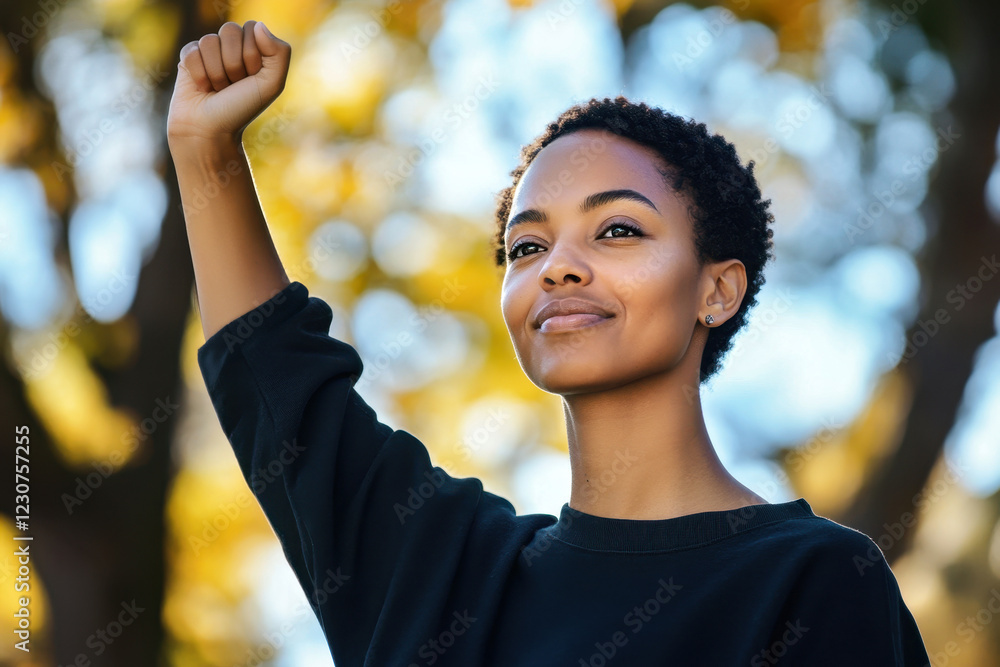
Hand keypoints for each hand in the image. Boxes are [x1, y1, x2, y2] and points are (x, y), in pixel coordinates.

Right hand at [167, 20, 290, 144]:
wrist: (211, 130)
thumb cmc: (242, 108)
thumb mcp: (272, 84)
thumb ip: (279, 52)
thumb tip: (258, 25)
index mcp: (254, 48)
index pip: (252, 28)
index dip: (252, 55)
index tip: (251, 78)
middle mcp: (231, 46)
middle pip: (230, 30)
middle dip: (234, 64)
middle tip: (234, 85)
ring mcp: (209, 50)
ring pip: (209, 41)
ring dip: (217, 73)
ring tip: (218, 89)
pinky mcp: (188, 57)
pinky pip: (192, 52)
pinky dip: (199, 75)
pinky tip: (202, 88)